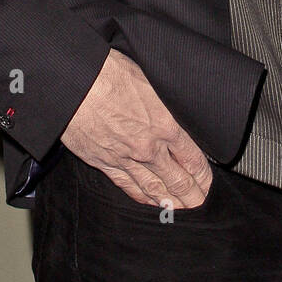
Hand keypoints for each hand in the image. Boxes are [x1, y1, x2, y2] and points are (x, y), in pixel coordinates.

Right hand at [60, 49, 212, 207]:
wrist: (73, 83)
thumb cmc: (108, 72)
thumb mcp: (149, 78)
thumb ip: (166, 101)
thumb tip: (177, 109)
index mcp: (164, 124)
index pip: (192, 158)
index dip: (203, 174)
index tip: (208, 181)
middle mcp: (148, 147)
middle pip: (178, 180)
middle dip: (193, 195)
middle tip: (201, 203)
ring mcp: (126, 158)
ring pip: (155, 188)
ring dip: (171, 201)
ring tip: (183, 209)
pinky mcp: (104, 162)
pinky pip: (128, 186)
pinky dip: (143, 197)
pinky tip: (152, 201)